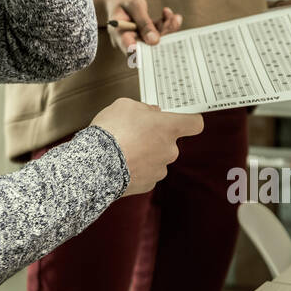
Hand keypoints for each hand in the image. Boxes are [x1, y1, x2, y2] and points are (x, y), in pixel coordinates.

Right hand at [89, 98, 203, 194]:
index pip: (194, 123)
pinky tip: (121, 164)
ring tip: (123, 151)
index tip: (184, 119)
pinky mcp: (148, 184)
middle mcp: (169, 150)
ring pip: (157, 159)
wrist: (96, 165)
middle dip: (156, 138)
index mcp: (168, 128)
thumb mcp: (124, 106)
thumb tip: (151, 112)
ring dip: (145, 155)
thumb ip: (143, 108)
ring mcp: (160, 169)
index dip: (189, 120)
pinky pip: (147, 173)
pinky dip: (137, 170)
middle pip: (170, 142)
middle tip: (135, 133)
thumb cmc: (111, 132)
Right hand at [98, 0, 181, 54]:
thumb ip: (144, 22)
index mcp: (119, 34)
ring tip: (175, 16)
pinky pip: (158, 34)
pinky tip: (167, 13)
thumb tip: (155, 41)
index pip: (130, 49)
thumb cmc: (122, 0)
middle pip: (148, 46)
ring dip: (168, 29)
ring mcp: (138, 40)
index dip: (145, 52)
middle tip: (174, 21)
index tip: (157, 45)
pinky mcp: (146, 37)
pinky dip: (166, 24)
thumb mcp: (134, 5)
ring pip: (156, 40)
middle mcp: (129, 41)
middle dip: (165, 34)